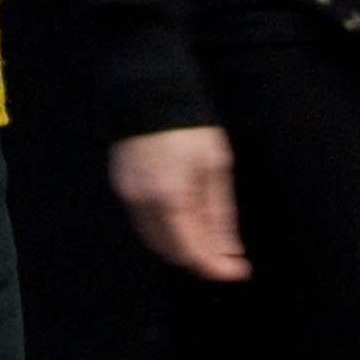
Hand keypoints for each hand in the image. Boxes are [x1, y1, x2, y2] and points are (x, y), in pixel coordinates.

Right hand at [110, 125, 248, 280]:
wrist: (149, 89)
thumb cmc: (190, 125)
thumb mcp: (215, 165)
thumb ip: (219, 213)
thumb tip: (229, 251)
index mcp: (170, 196)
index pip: (191, 250)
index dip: (216, 267)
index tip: (240, 271)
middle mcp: (142, 201)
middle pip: (171, 251)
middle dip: (200, 257)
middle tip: (228, 253)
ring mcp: (126, 193)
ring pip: (154, 240)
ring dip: (181, 245)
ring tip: (209, 233)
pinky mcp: (120, 184)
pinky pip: (142, 222)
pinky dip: (164, 228)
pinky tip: (185, 215)